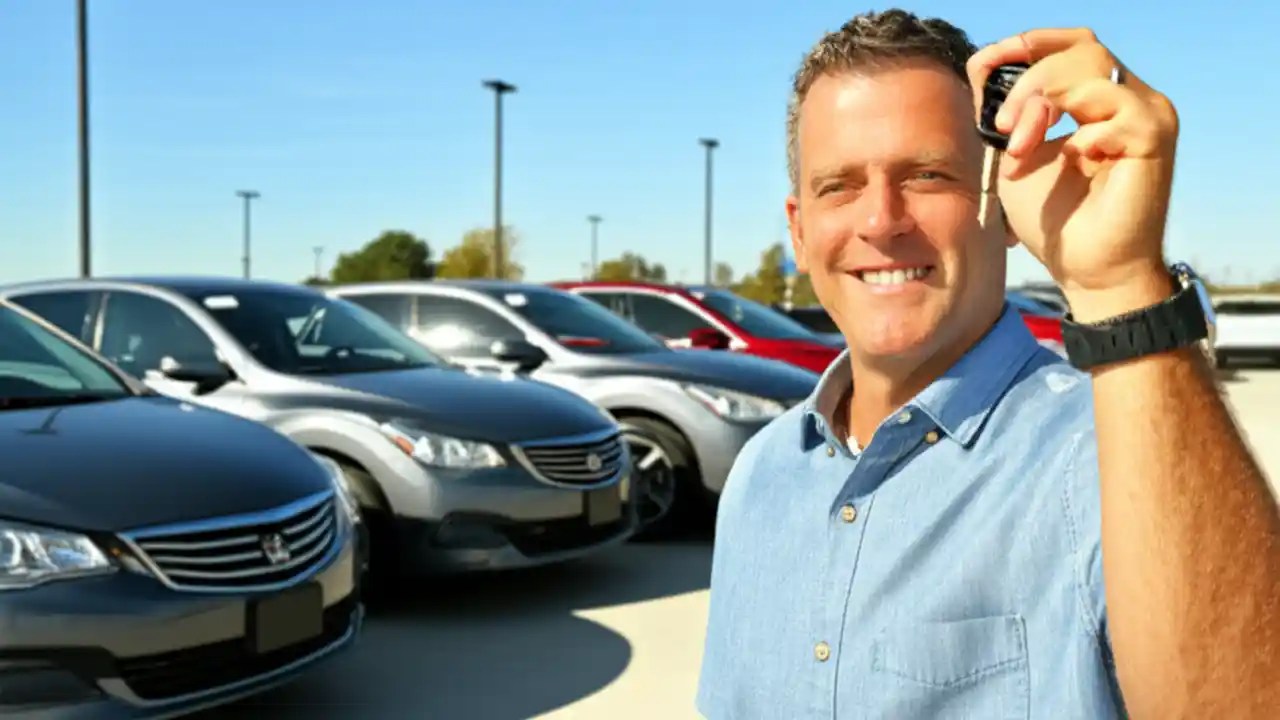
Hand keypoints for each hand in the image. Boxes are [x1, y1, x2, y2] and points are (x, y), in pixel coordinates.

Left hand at [967, 29, 1180, 317]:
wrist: (1085, 268)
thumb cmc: (1055, 217)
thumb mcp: (1013, 153)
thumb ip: (1003, 109)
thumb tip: (983, 62)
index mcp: (1098, 99)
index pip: (1073, 44)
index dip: (1031, 43)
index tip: (988, 64)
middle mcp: (1128, 99)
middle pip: (1082, 48)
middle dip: (1030, 80)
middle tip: (1002, 125)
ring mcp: (1147, 114)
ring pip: (1094, 66)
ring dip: (1042, 101)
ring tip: (1020, 149)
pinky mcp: (1156, 136)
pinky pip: (1114, 109)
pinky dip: (1080, 134)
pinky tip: (1073, 162)